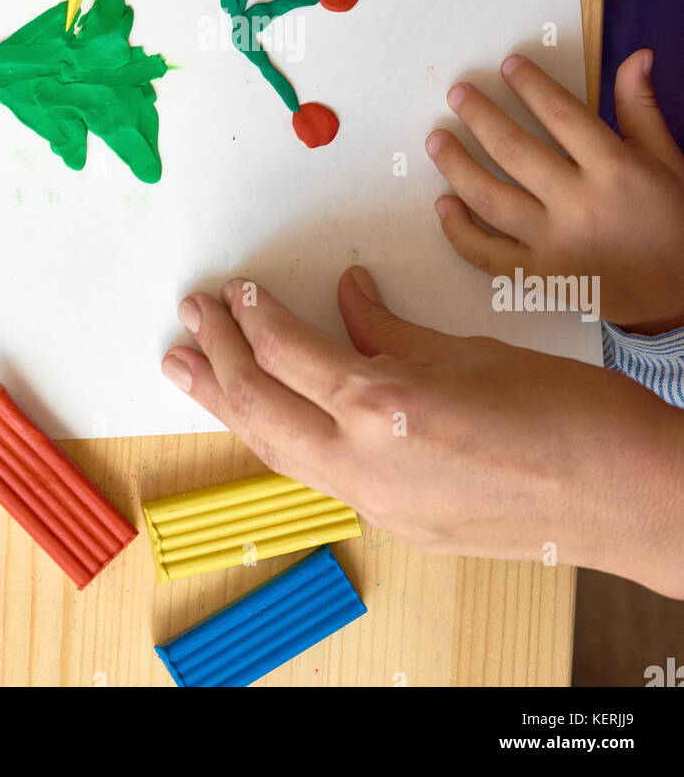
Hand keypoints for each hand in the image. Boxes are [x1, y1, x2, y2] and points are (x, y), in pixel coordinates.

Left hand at [162, 267, 683, 596]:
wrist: (625, 497)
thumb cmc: (568, 418)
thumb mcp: (470, 352)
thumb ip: (392, 331)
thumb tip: (348, 302)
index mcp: (384, 408)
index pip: (291, 354)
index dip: (255, 316)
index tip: (239, 289)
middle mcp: (366, 465)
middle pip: (263, 408)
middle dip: (218, 358)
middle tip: (190, 320)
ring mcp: (378, 505)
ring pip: (279, 451)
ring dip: (232, 405)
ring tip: (192, 369)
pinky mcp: (396, 525)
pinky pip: (321, 474)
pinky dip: (286, 436)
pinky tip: (273, 412)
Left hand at [427, 50, 683, 331]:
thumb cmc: (676, 224)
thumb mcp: (667, 162)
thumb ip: (640, 110)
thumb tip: (635, 57)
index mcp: (615, 170)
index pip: (560, 114)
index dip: (531, 86)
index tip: (509, 66)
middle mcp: (579, 205)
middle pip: (513, 151)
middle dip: (479, 115)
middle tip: (458, 94)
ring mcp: (555, 245)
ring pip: (489, 199)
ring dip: (456, 166)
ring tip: (437, 140)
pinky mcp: (541, 277)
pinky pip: (487, 254)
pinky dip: (459, 231)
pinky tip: (444, 205)